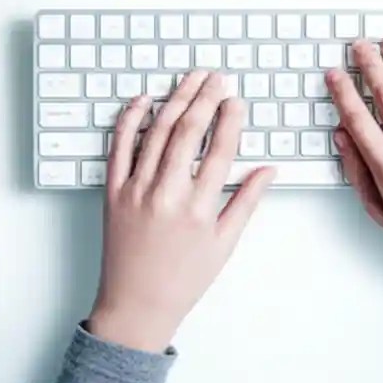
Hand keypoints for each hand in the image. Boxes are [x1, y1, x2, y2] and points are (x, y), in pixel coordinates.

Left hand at [87, 71, 275, 351]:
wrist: (136, 305)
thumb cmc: (182, 279)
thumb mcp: (224, 243)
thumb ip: (246, 201)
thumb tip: (268, 170)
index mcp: (199, 208)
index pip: (221, 150)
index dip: (231, 119)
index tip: (236, 100)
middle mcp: (167, 195)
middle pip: (189, 132)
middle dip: (205, 98)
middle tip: (216, 78)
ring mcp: (137, 191)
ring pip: (156, 132)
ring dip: (175, 100)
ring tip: (190, 80)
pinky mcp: (113, 192)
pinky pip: (119, 147)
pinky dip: (130, 119)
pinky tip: (143, 100)